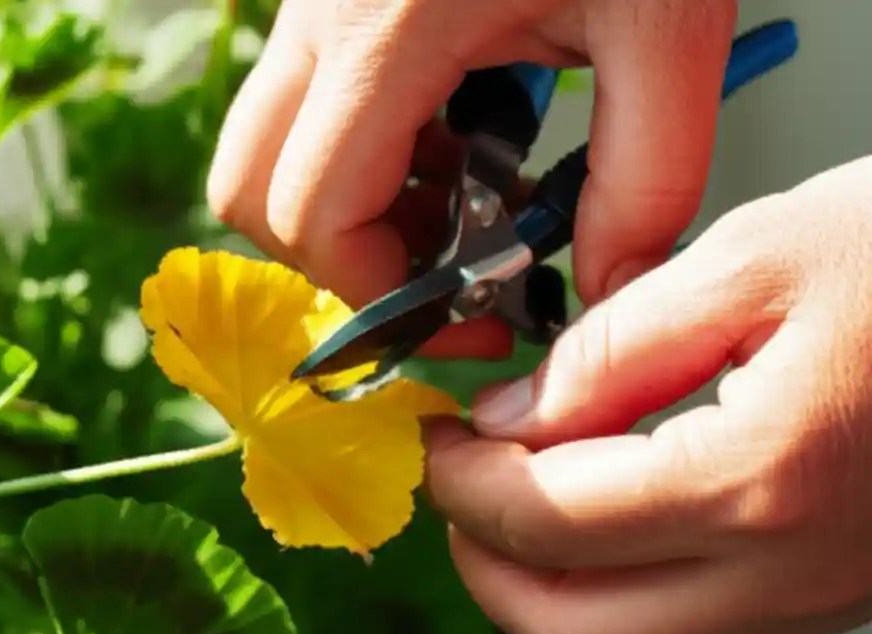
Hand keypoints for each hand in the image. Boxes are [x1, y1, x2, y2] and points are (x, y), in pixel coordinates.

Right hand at [207, 0, 737, 357]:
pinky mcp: (329, 2)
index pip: (316, 211)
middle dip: (337, 259)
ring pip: (262, 151)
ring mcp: (311, 6)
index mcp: (387, 30)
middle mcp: (320, 18)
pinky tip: (451, 138)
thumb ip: (648, 170)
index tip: (462, 320)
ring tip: (454, 202)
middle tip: (437, 272)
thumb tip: (602, 286)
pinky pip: (301, 108)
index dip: (379, 296)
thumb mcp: (666, 23)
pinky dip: (361, 156)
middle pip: (250, 193)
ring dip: (345, 207)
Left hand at [427, 156, 871, 633]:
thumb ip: (614, 348)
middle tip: (462, 488)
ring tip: (522, 521)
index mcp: (762, 476)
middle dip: (485, 566)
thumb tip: (512, 417)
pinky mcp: (832, 599)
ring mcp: (819, 600)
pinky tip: (610, 547)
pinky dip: (621, 624)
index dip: (462, 483)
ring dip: (547, 610)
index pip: (548, 521)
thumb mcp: (756, 255)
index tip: (437, 439)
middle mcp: (792, 569)